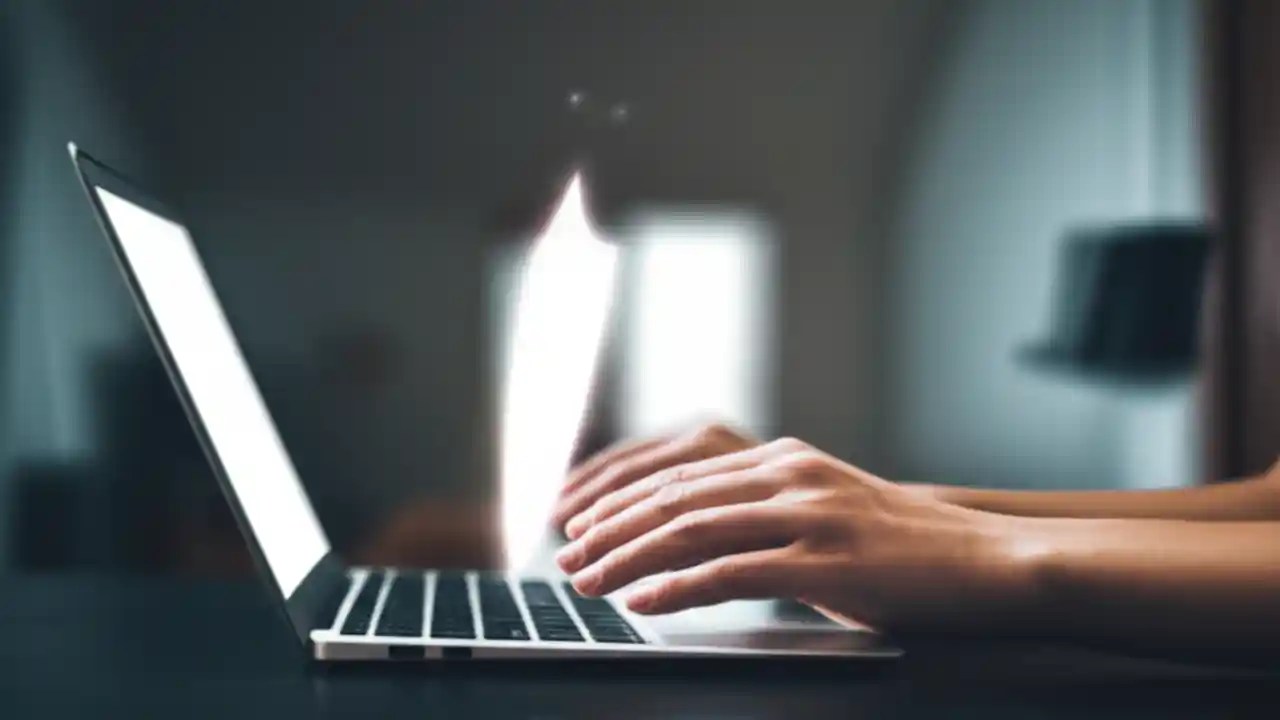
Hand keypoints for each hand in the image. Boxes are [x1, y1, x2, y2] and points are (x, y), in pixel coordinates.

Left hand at [553, 438, 1035, 632]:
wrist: (985, 559)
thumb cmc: (905, 546)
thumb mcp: (829, 510)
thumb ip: (769, 511)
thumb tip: (698, 541)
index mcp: (784, 460)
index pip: (680, 476)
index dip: (622, 501)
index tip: (582, 523)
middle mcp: (789, 476)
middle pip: (674, 498)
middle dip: (610, 528)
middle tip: (567, 555)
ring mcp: (807, 516)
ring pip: (691, 530)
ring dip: (628, 558)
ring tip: (588, 580)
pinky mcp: (824, 562)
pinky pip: (731, 572)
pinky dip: (677, 588)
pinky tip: (642, 602)